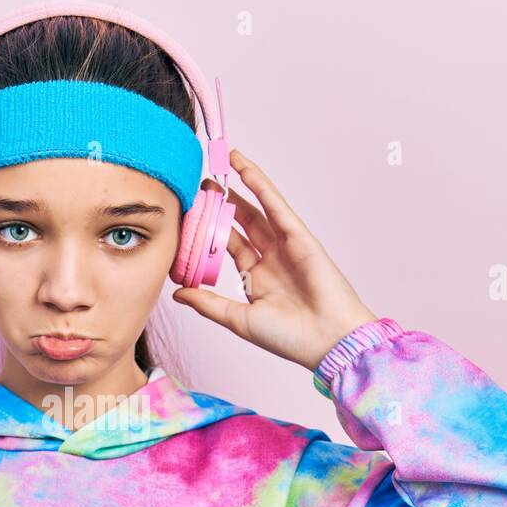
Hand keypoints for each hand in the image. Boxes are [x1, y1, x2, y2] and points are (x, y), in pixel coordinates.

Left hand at [171, 148, 379, 372]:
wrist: (327, 341)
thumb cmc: (288, 338)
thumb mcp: (238, 319)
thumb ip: (208, 303)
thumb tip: (178, 293)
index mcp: (257, 279)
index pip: (228, 246)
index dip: (208, 230)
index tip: (188, 216)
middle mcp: (271, 259)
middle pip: (242, 224)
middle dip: (222, 205)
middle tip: (199, 187)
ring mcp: (286, 246)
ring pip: (258, 209)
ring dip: (240, 186)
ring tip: (220, 165)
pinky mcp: (300, 236)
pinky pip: (275, 205)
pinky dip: (260, 185)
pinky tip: (244, 168)